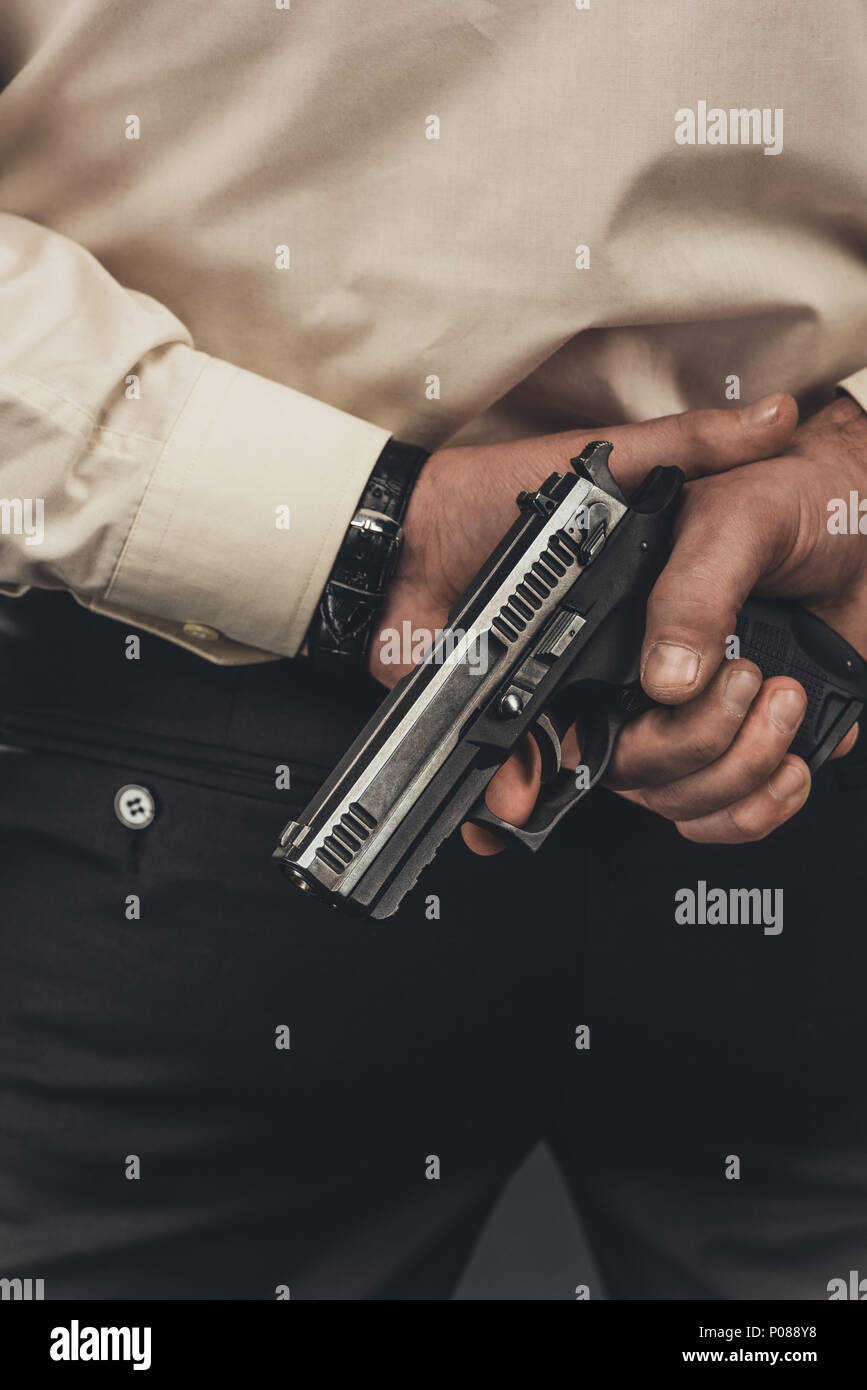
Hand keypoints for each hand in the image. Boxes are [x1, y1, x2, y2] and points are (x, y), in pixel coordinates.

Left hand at [368, 394, 801, 848]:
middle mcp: (592, 664)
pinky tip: (504, 807)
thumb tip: (775, 418)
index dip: (712, 699)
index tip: (729, 700)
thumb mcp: (602, 456)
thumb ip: (686, 442)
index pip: (690, 672)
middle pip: (642, 734)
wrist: (395, 534)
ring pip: (577, 766)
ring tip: (553, 785)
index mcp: (630, 612)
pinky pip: (506, 778)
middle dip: (652, 756)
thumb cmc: (490, 494)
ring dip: (566, 785)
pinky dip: (504, 801)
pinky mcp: (489, 718)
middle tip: (643, 742)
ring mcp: (540, 696)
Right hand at [600, 391, 865, 844]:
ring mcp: (701, 723)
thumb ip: (693, 596)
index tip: (674, 708)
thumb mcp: (735, 525)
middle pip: (638, 777)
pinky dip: (771, 803)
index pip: (579, 721)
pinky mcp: (755, 745)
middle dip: (704, 748)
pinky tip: (799, 756)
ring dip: (744, 776)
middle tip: (753, 679)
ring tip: (788, 701)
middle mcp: (648, 688)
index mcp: (619, 632)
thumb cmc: (796, 502)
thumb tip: (666, 679)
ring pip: (687, 806)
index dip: (615, 741)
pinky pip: (736, 816)